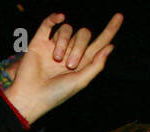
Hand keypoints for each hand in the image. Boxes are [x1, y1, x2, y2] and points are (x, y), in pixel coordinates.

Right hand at [5, 12, 122, 124]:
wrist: (30, 97)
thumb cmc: (55, 95)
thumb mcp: (80, 82)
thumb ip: (96, 65)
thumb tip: (111, 46)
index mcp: (82, 62)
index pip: (100, 42)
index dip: (110, 30)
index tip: (119, 16)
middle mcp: (70, 52)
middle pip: (83, 35)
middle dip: (79, 47)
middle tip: (69, 65)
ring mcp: (54, 46)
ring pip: (67, 30)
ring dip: (64, 43)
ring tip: (56, 59)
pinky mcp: (39, 42)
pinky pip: (48, 24)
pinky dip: (54, 18)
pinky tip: (59, 17)